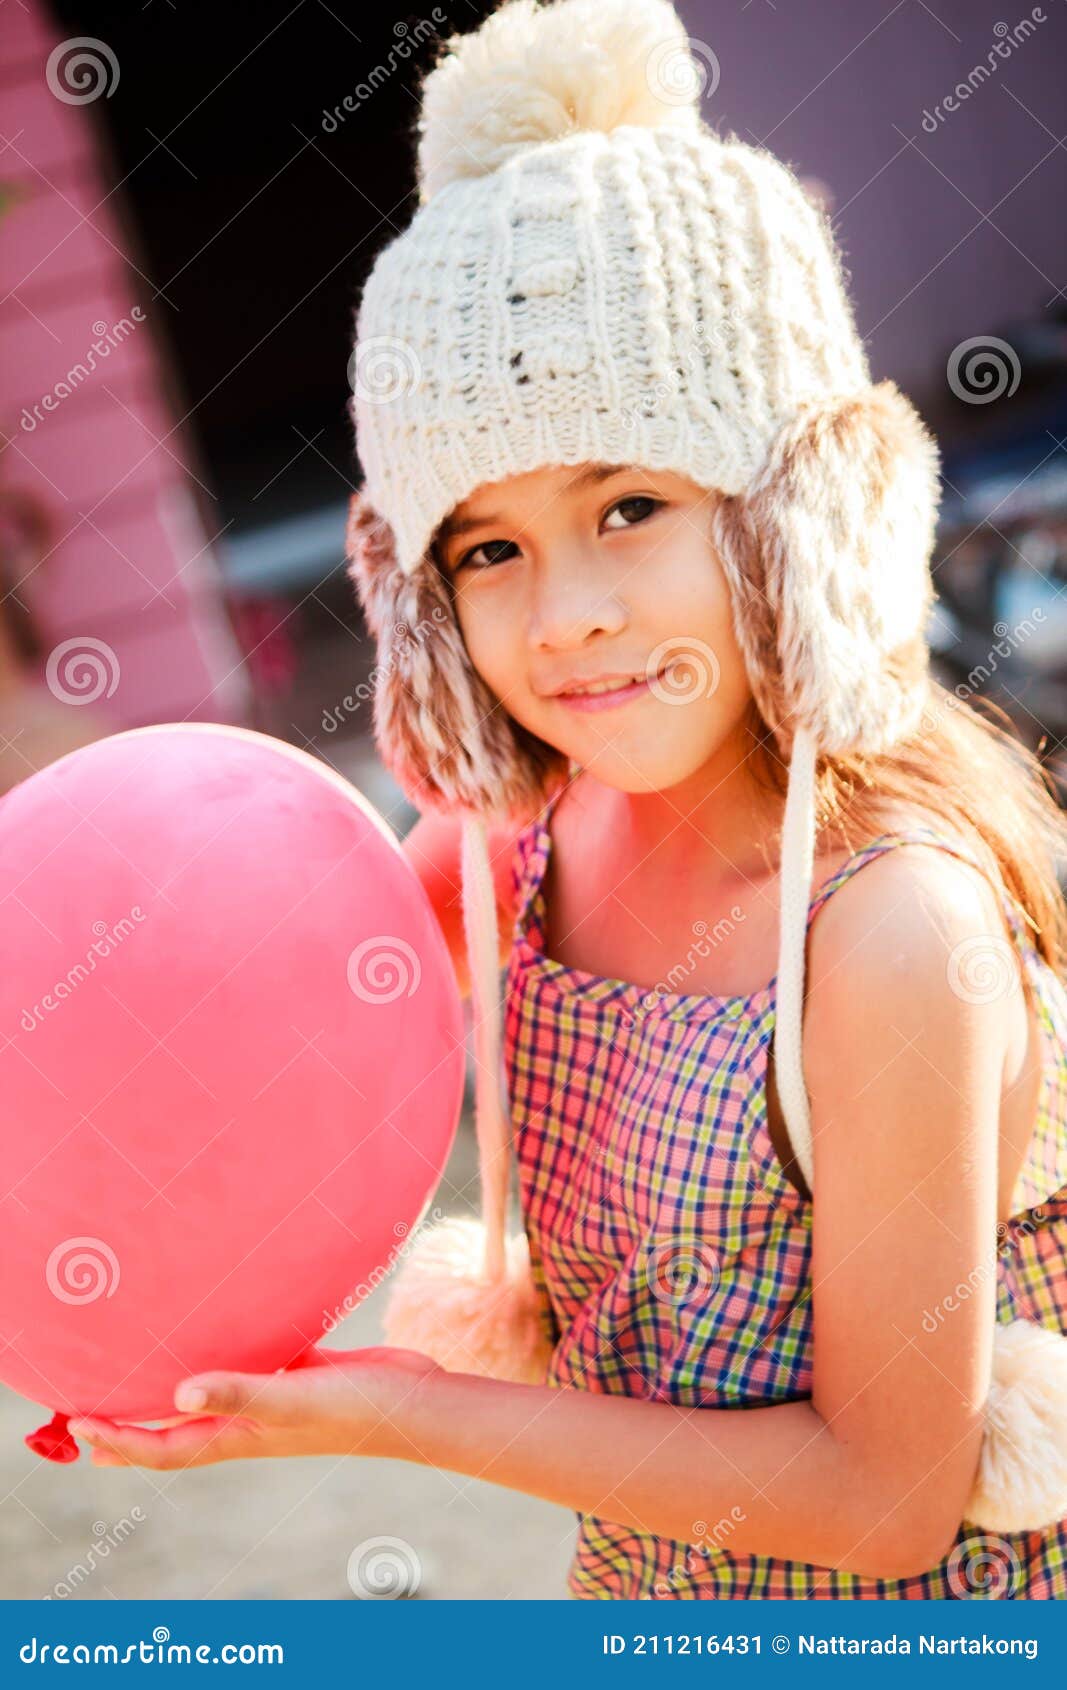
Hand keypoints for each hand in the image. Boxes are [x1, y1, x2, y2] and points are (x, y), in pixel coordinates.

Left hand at [66, 1345, 441, 1468]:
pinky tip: (221, 1326)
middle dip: (133, 1428)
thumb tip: (178, 1393)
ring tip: (143, 1373)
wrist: (418, 1403)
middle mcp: (251, 1421)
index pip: (165, 1447)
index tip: (81, 1424)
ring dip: (173, 1394)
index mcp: (242, 1437)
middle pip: (177, 1431)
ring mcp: (275, 1397)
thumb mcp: (296, 1400)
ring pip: (210, 1397)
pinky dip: (224, 1355)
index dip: (121, 1441)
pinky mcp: (300, 1371)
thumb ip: (242, 1393)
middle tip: (88, 1414)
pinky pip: (249, 1365)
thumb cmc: (361, 1409)